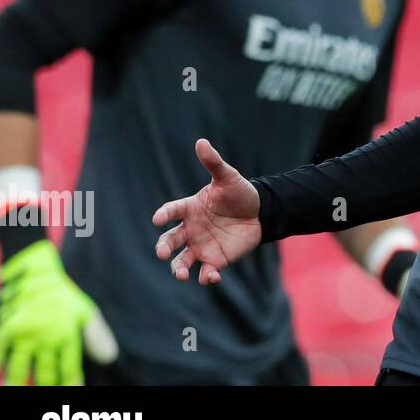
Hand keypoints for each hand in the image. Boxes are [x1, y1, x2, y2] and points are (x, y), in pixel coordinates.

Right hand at [0, 240, 108, 384]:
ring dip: (19, 384)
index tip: (74, 392)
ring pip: (20, 369)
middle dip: (47, 387)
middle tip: (48, 395)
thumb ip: (96, 335)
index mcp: (68, 334)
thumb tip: (110, 358)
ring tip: (17, 393)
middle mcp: (48, 337)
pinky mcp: (7, 328)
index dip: (72, 383)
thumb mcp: (84, 312)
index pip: (70, 368)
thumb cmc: (62, 296)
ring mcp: (26, 334)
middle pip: (46, 373)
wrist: (37, 270)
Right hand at [153, 139, 261, 285]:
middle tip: (162, 252)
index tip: (158, 218)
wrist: (261, 212)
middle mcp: (191, 229)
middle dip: (163, 247)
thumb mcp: (228, 177)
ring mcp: (201, 246)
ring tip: (182, 274)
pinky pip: (206, 272)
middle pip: (169, 240)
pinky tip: (211, 277)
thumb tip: (201, 141)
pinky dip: (206, 277)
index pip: (171, 211)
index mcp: (190, 208)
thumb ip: (213, 163)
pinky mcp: (215, 260)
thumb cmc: (240, 193)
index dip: (163, 214)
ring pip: (182, 261)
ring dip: (178, 269)